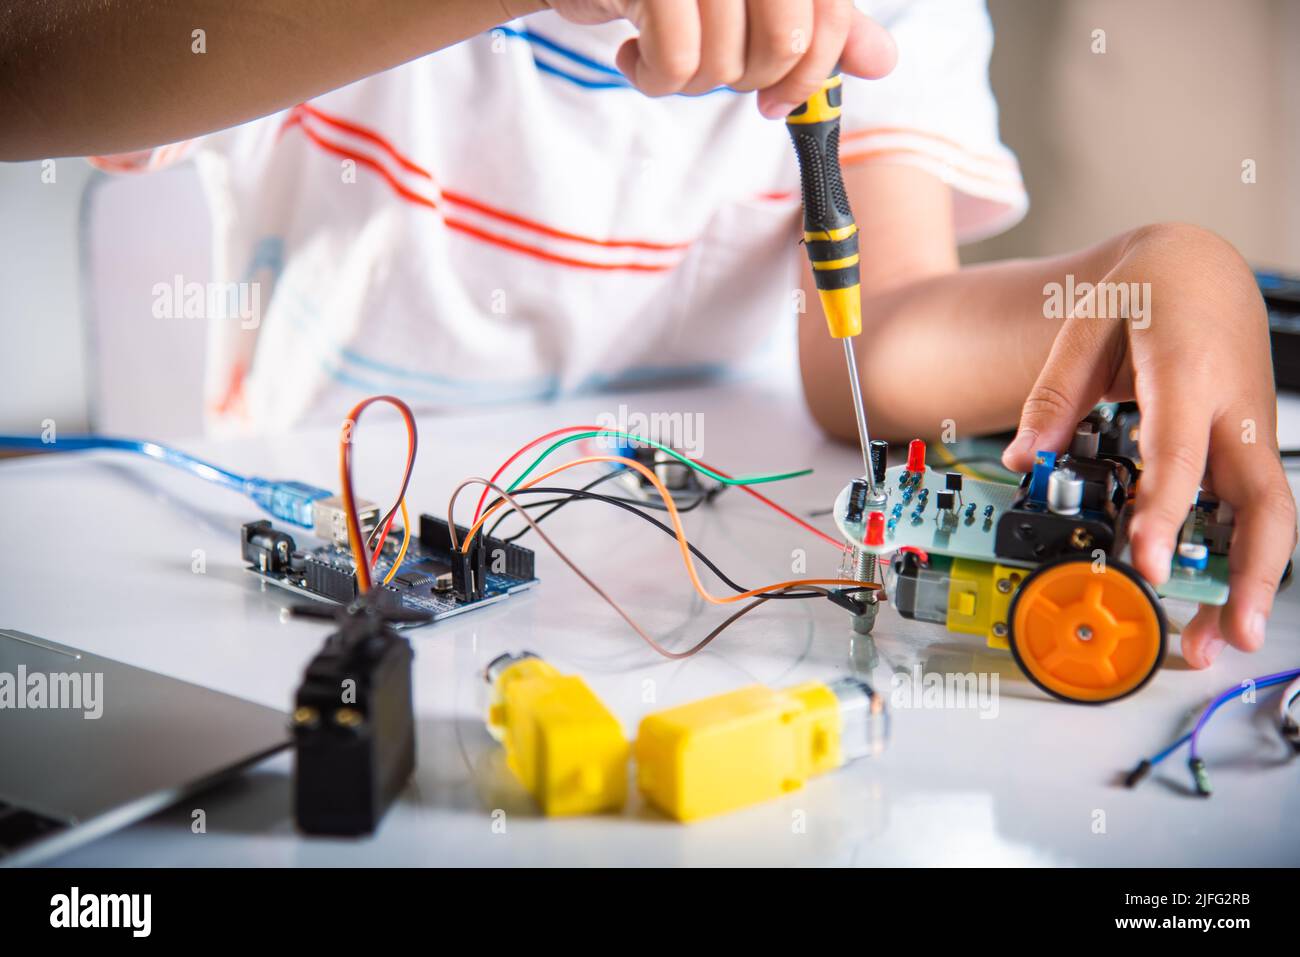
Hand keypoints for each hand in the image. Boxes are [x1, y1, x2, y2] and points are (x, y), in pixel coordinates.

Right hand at [548, 0, 895, 114]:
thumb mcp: (749, 2)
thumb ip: (818, 23)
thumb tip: (882, 61)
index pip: (827, 16)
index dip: (810, 72)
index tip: (778, 104)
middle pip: (783, 44)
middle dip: (749, 81)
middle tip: (713, 74)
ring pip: (726, 62)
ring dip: (692, 82)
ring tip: (665, 51)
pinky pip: (676, 62)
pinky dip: (654, 79)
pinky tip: (635, 54)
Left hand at [1001, 223, 1296, 667]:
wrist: (1198, 265)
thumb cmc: (1146, 289)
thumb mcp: (1086, 324)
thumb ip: (1054, 395)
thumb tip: (1025, 457)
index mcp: (1189, 372)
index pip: (1179, 456)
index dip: (1167, 515)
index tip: (1152, 565)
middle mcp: (1232, 410)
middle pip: (1261, 502)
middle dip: (1248, 573)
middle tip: (1222, 634)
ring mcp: (1248, 431)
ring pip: (1267, 513)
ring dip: (1249, 578)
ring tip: (1215, 635)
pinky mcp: (1246, 445)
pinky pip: (1251, 506)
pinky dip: (1239, 553)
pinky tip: (1212, 593)